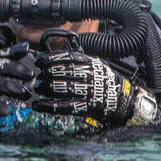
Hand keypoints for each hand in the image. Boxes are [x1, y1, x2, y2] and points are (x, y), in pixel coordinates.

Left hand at [27, 49, 145, 126]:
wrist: (122, 99)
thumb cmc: (104, 81)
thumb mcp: (94, 64)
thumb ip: (78, 58)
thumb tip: (55, 53)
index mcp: (90, 64)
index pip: (66, 58)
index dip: (50, 59)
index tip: (39, 61)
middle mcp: (89, 76)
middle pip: (62, 73)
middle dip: (46, 74)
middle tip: (39, 76)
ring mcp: (87, 92)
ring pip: (62, 88)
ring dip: (46, 88)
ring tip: (38, 87)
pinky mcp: (85, 107)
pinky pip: (64, 106)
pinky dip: (48, 106)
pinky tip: (38, 105)